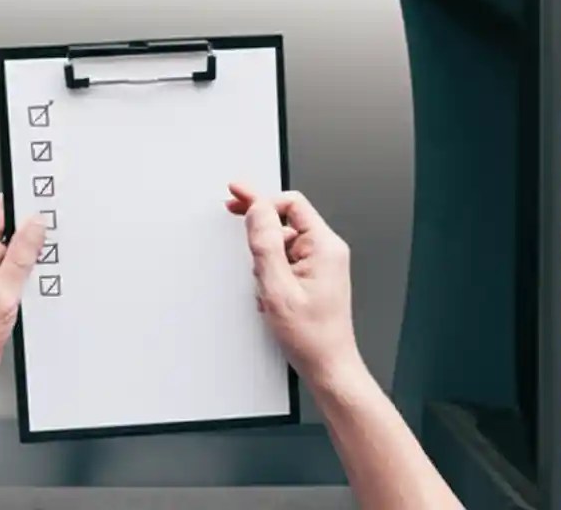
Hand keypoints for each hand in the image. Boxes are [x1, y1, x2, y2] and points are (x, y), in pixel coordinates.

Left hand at [0, 194, 45, 387]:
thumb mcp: (3, 292)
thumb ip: (22, 254)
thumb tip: (36, 223)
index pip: (0, 209)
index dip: (23, 202)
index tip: (46, 202)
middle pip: (12, 228)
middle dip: (33, 234)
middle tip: (48, 246)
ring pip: (18, 251)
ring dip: (32, 259)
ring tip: (34, 277)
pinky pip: (17, 270)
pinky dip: (29, 275)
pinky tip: (33, 288)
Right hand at [225, 183, 360, 384]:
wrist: (328, 366)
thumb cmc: (312, 336)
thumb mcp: (278, 289)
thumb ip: (266, 245)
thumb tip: (256, 210)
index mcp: (325, 247)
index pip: (291, 204)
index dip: (261, 200)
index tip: (237, 194)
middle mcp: (327, 251)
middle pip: (287, 219)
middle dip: (259, 224)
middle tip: (233, 206)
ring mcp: (322, 264)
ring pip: (282, 243)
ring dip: (265, 259)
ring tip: (264, 288)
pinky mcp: (314, 277)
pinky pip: (286, 261)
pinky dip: (271, 273)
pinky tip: (269, 295)